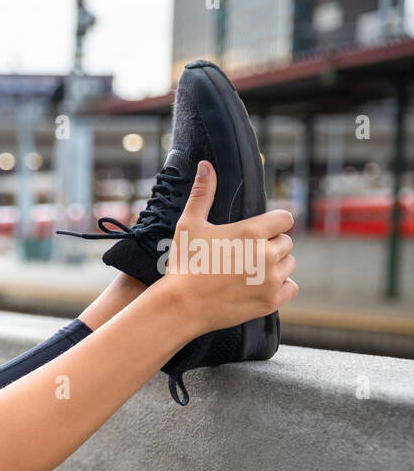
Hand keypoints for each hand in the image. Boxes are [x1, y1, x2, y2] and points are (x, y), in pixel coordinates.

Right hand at [155, 159, 298, 337]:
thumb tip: (206, 165)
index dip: (273, 224)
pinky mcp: (271, 301)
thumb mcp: (189, 225)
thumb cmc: (184, 264)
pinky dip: (280, 287)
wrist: (180, 305)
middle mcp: (267, 254)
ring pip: (289, 265)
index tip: (259, 232)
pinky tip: (260, 286)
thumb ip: (203, 194)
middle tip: (246, 255)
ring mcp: (271, 279)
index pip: (285, 219)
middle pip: (286, 243)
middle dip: (270, 246)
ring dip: (276, 266)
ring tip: (251, 271)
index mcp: (253, 231)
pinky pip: (291, 288)